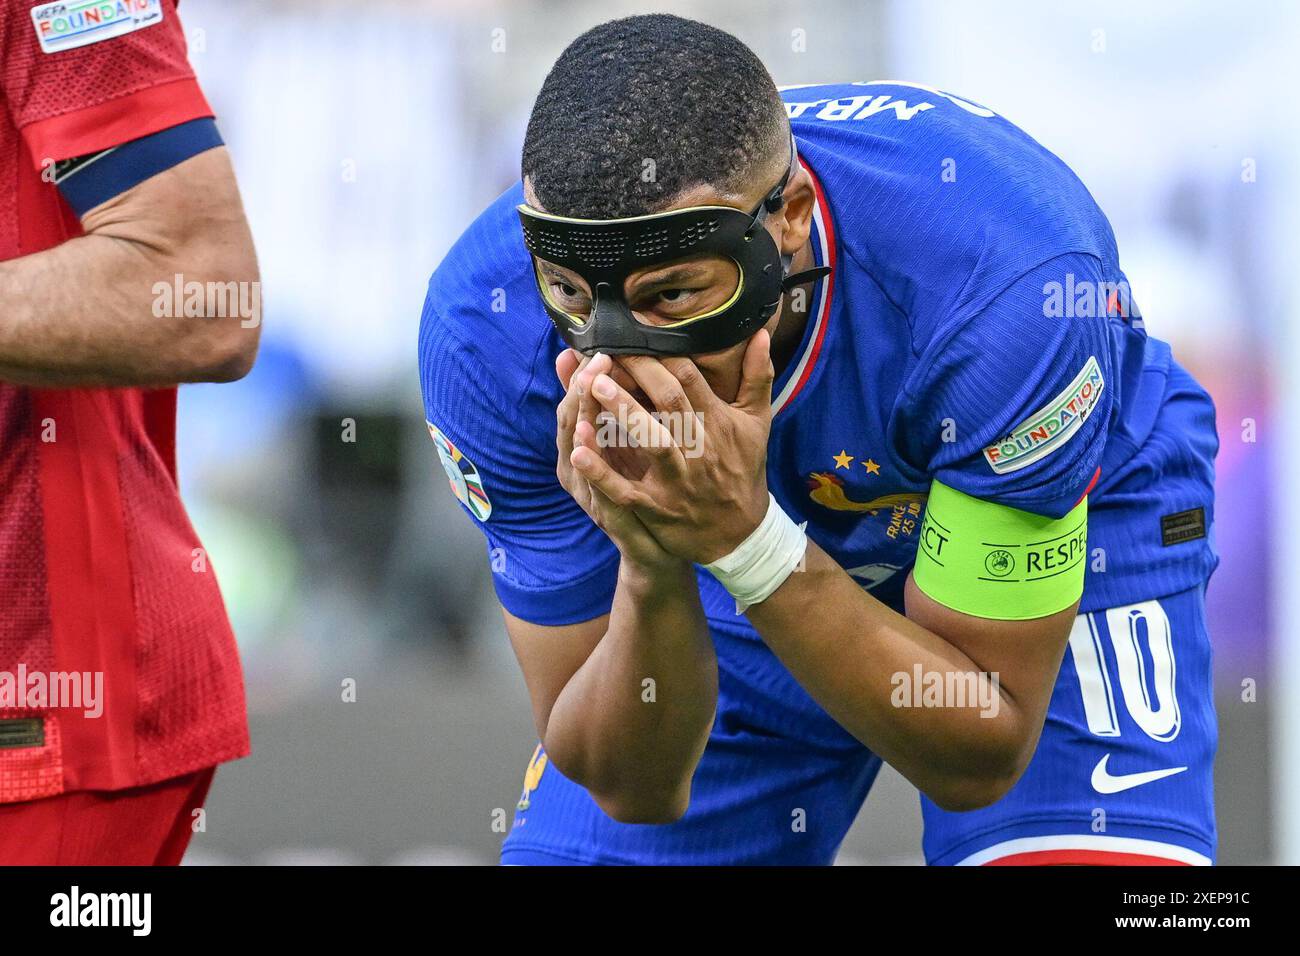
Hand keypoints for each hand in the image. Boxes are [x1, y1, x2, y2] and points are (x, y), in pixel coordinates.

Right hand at [555, 349, 678, 572]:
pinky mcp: (609, 518)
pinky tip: (589, 450)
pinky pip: (598, 493)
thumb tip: (579, 353)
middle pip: (570, 422)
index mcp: (581, 445)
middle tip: (595, 361)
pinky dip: (593, 473)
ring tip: (590, 393)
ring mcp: (589, 494)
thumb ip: (603, 398)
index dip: (580, 375)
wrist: (655, 548)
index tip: (594, 346)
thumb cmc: (638, 484)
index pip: (573, 401)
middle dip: (580, 391)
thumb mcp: (622, 438)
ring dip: (582, 424)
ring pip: (578, 454)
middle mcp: (578, 468)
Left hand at [569, 330, 774, 564]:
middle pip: (670, 403)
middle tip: (607, 348)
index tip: (634, 331)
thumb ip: (758, 376)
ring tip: (593, 385)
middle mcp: (700, 448)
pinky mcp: (658, 508)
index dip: (661, 353)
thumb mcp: (757, 422)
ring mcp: (678, 480)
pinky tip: (578, 452)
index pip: (689, 378)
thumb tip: (759, 333)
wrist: (740, 533)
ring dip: (623, 413)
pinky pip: (627, 491)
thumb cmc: (742, 468)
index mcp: (718, 422)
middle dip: (638, 373)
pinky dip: (602, 475)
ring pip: (652, 442)